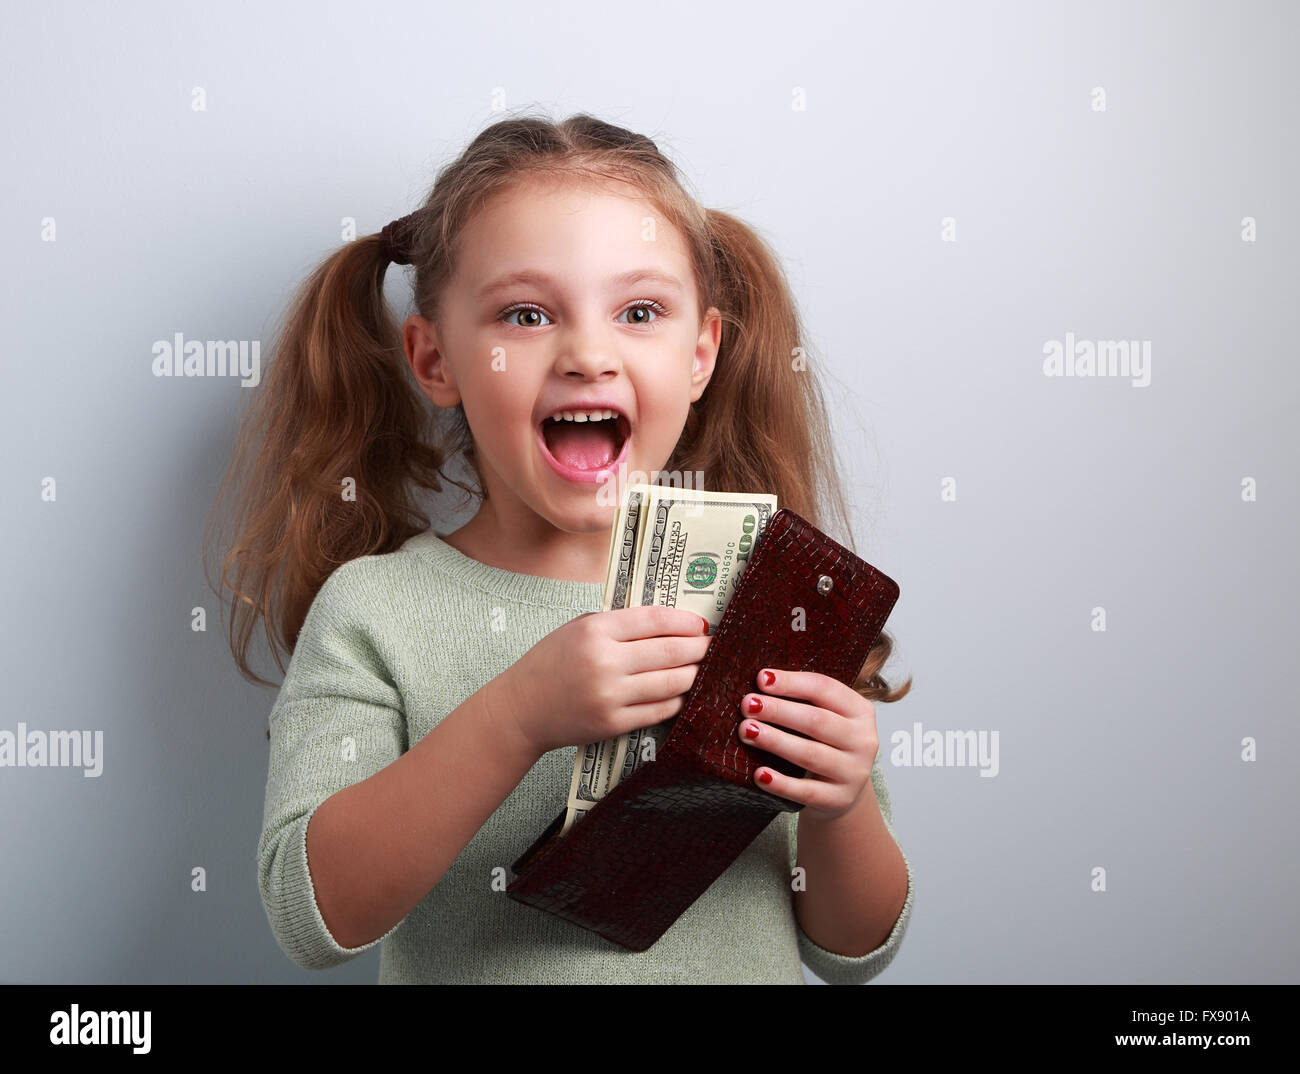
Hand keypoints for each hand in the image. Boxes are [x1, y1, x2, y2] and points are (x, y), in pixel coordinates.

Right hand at [498, 605, 712, 756]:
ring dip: (694, 674)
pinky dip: (677, 700)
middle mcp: (604, 662)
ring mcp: (610, 696)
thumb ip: (619, 623)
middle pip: (670, 652)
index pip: (654, 620)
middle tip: (712, 645)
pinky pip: (660, 710)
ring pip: (671, 683)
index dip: (684, 622)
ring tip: (702, 668)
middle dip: (699, 648)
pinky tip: (682, 692)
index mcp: (595, 631)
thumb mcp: (577, 628)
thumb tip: (669, 623)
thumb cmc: (551, 663)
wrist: (522, 709)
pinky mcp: (614, 724)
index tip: (700, 624)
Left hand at [736, 668, 878, 822]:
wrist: (843, 791)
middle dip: (779, 711)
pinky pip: (807, 792)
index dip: (792, 683)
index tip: (761, 679)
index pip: (826, 689)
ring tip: (747, 731)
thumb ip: (802, 699)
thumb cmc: (825, 743)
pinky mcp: (839, 800)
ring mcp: (854, 772)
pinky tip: (760, 774)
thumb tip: (760, 682)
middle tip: (748, 705)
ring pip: (811, 755)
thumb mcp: (826, 716)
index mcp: (860, 710)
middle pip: (817, 721)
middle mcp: (863, 740)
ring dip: (776, 741)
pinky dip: (781, 783)